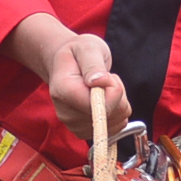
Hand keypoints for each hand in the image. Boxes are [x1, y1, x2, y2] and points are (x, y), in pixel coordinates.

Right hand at [6, 14, 129, 144]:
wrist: (67, 64)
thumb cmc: (77, 53)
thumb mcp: (87, 48)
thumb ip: (93, 64)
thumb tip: (100, 82)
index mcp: (63, 90)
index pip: (97, 105)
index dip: (113, 90)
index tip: (108, 75)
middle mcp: (65, 112)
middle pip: (108, 115)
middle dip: (117, 95)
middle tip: (105, 79)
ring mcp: (73, 125)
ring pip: (115, 122)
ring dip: (118, 103)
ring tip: (103, 88)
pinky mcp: (84, 131)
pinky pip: (115, 128)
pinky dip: (116, 113)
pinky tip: (105, 100)